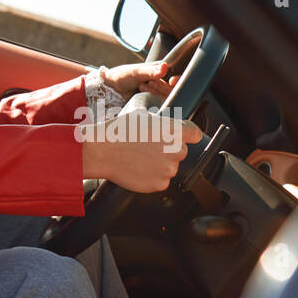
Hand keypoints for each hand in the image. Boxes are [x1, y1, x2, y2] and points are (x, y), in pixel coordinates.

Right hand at [80, 112, 203, 192]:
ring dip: (160, 163)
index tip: (183, 135)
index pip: (195, 133)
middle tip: (149, 145)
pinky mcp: (160, 184)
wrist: (102, 151)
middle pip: (181, 150)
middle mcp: (177, 151)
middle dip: (168, 149)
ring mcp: (169, 169)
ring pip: (170, 166)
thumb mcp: (141, 113)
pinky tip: (137, 167)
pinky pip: (161, 180)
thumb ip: (160, 119)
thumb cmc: (119, 131)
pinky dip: (152, 176)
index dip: (188, 133)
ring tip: (140, 157)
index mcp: (175, 130)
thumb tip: (165, 119)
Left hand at [100, 61, 177, 99]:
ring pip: (166, 96)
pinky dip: (153, 99)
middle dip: (161, 86)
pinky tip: (142, 93)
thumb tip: (164, 67)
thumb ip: (151, 71)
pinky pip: (160, 104)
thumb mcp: (137, 72)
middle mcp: (162, 81)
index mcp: (160, 70)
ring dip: (156, 92)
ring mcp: (158, 92)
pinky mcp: (154, 102)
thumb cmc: (123, 76)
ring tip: (142, 86)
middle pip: (172, 88)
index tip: (171, 82)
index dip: (178, 80)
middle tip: (148, 83)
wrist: (112, 90)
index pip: (177, 76)